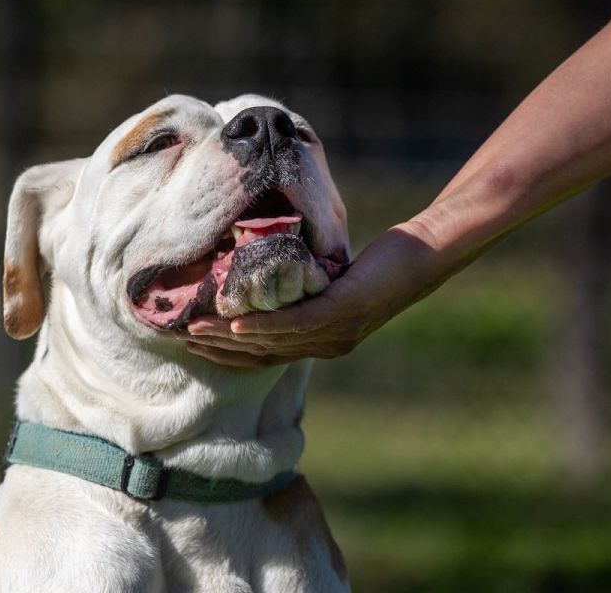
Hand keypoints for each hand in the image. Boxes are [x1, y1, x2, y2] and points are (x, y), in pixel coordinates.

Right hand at [178, 223, 448, 367]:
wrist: (428, 255)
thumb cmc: (382, 262)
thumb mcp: (335, 280)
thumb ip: (304, 290)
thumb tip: (267, 276)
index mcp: (323, 342)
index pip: (265, 356)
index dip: (228, 353)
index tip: (194, 342)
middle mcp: (328, 345)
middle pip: (262, 354)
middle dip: (219, 348)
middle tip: (182, 338)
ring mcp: (336, 333)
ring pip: (272, 341)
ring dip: (230, 337)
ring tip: (196, 329)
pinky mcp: (344, 312)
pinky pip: (296, 324)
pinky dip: (264, 326)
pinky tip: (238, 323)